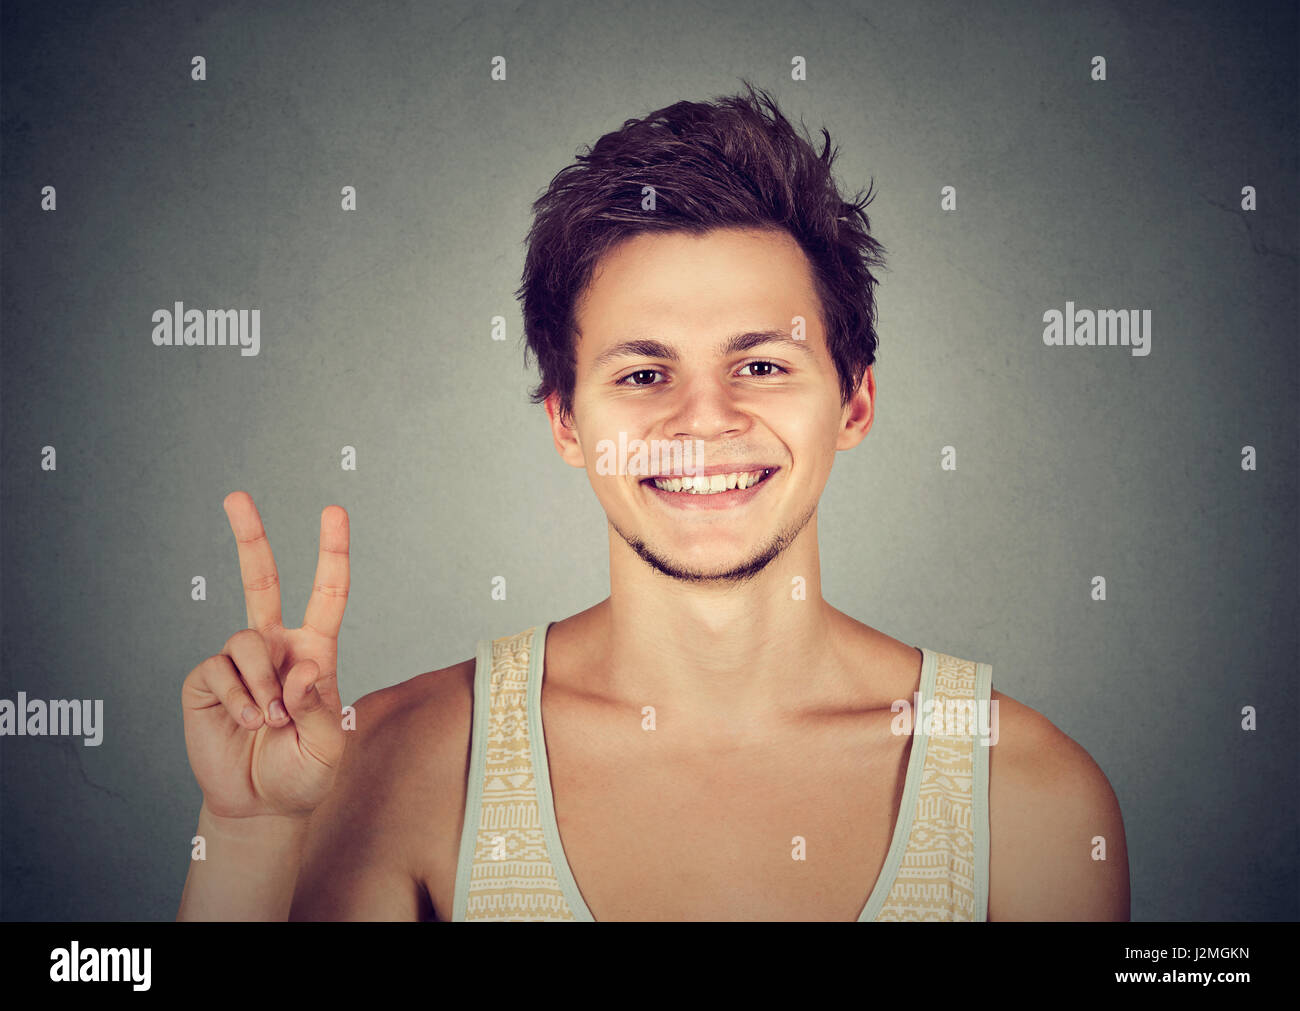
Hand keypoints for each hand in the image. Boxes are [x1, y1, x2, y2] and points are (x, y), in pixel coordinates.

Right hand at [181, 491, 349, 819]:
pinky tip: (245, 721)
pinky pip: (221, 670)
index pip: (327, 594)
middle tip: (236, 496)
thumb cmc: (304, 772)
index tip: (333, 511)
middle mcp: (276, 647)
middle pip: (261, 580)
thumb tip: (300, 667)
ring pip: (247, 641)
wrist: (261, 804)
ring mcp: (240, 661)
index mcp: (315, 651)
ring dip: (261, 685)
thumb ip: (321, 705)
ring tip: (269, 721)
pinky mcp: (208, 679)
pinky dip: (238, 699)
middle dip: (250, 536)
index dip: (331, 552)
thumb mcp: (328, 744)